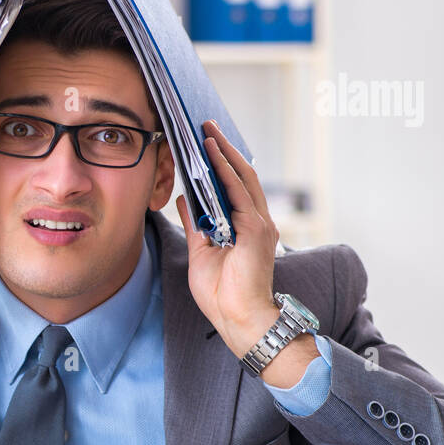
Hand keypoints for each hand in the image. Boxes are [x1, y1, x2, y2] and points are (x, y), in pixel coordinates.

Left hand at [175, 120, 284, 360]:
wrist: (239, 319)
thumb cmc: (222, 294)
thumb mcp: (201, 251)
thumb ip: (196, 224)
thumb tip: (185, 198)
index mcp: (246, 227)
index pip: (234, 186)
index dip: (220, 163)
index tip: (204, 142)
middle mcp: (256, 221)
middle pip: (241, 175)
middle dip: (223, 148)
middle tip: (206, 125)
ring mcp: (259, 224)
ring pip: (242, 178)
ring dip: (224, 153)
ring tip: (207, 131)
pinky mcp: (256, 231)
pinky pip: (238, 194)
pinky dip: (225, 173)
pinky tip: (212, 156)